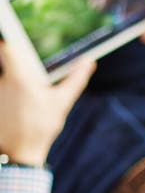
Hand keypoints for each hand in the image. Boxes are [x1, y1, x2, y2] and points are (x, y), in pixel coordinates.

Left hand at [0, 40, 95, 166]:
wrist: (21, 153)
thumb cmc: (41, 127)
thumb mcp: (61, 103)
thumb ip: (75, 80)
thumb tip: (89, 62)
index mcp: (20, 77)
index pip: (7, 48)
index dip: (8, 42)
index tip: (12, 39)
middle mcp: (4, 82)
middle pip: (6, 63)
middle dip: (17, 68)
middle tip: (31, 82)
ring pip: (4, 80)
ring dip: (12, 85)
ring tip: (26, 103)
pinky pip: (2, 94)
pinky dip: (7, 99)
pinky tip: (16, 111)